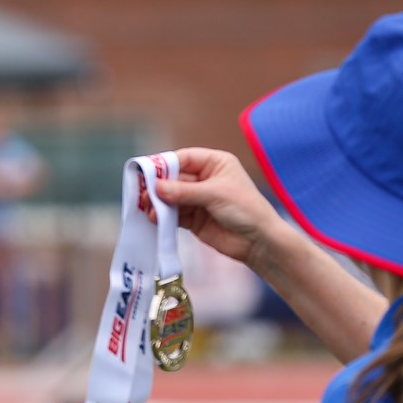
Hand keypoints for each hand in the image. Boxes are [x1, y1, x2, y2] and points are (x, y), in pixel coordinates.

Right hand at [153, 147, 296, 265]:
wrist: (260, 243)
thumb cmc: (247, 210)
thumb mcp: (215, 194)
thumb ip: (184, 191)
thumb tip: (156, 188)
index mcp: (214, 164)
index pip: (183, 158)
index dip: (164, 164)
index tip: (147, 171)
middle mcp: (204, 179)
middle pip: (173, 178)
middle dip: (158, 186)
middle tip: (142, 192)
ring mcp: (197, 199)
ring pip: (170, 197)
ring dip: (158, 202)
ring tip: (147, 208)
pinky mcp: (193, 218)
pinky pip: (172, 213)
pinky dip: (162, 216)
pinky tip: (154, 218)